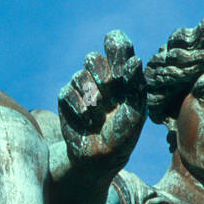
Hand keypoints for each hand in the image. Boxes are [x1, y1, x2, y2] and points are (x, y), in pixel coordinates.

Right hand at [58, 31, 145, 171]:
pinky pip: (67, 92)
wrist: (100, 157)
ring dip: (90, 96)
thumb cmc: (123, 135)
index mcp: (123, 75)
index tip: (116, 53)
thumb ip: (135, 85)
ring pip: (80, 76)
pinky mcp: (67, 98)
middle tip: (110, 91)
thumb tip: (134, 59)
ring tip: (98, 115)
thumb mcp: (136, 112)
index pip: (118, 47)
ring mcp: (83, 87)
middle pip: (93, 59)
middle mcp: (102, 77)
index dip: (115, 46)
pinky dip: (77, 106)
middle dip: (101, 75)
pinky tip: (86, 120)